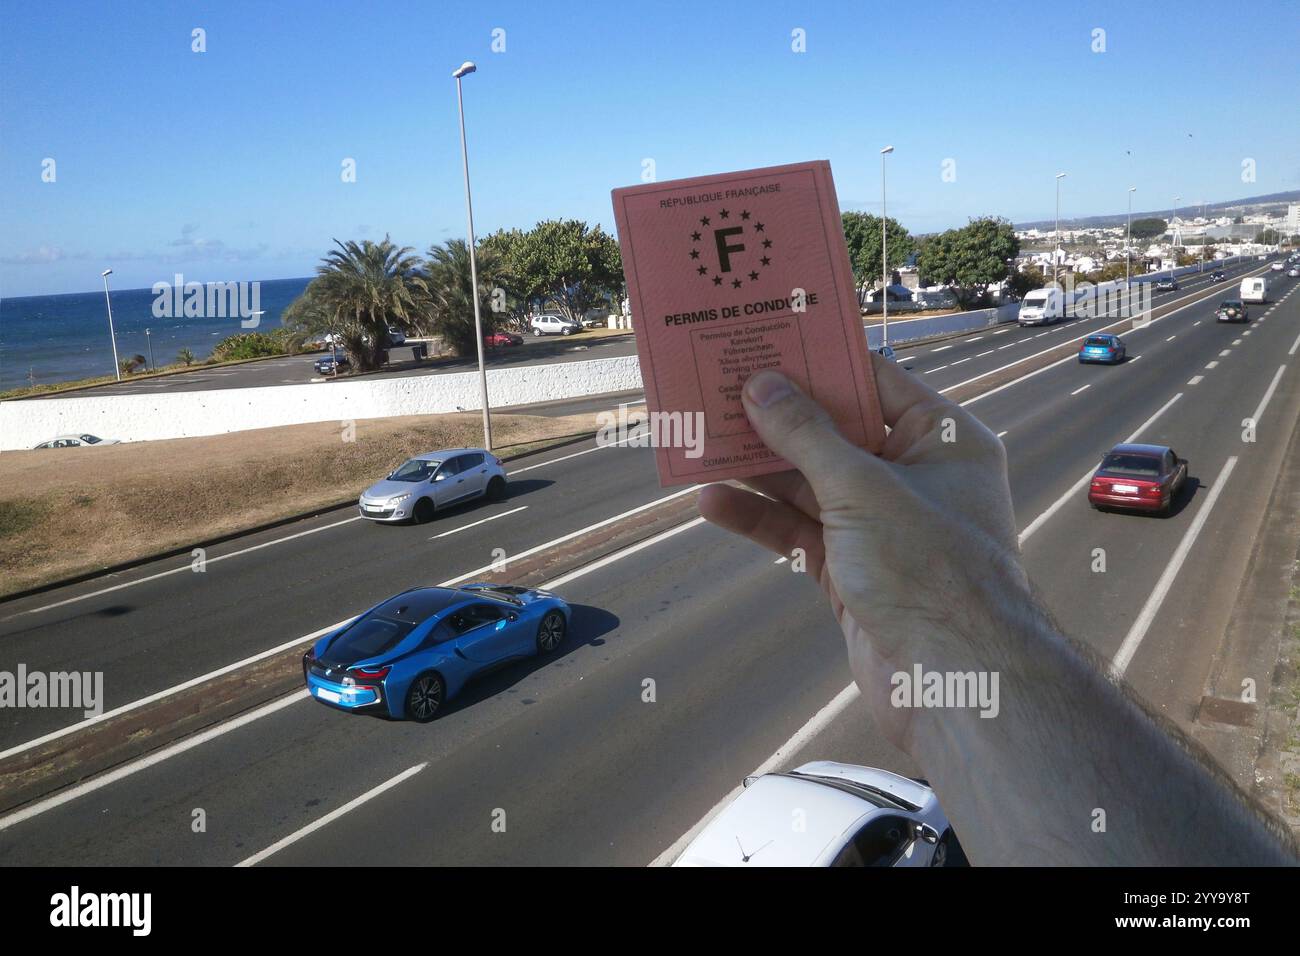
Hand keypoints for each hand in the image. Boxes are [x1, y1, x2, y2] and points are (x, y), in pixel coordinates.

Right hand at [698, 355, 1027, 751]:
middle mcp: (915, 477)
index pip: (876, 381)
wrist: (954, 680)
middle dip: (778, 417)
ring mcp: (881, 526)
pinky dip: (760, 518)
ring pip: (809, 483)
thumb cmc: (930, 569)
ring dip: (758, 468)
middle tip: (721, 388)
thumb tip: (762, 386)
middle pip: (835, 432)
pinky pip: (798, 531)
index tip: (767, 341)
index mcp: (942, 440)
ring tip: (702, 441)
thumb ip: (806, 435)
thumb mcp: (861, 487)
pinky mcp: (852, 569)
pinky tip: (714, 502)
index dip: (821, 362)